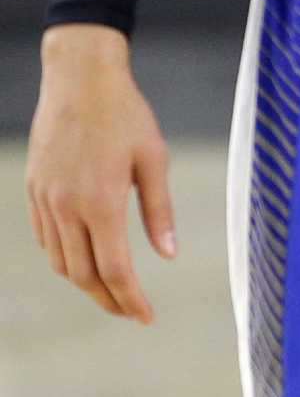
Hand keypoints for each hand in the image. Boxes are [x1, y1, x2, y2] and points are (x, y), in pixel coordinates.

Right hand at [25, 25, 176, 321]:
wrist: (79, 79)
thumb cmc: (126, 115)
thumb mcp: (154, 158)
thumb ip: (159, 210)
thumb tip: (168, 255)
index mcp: (101, 202)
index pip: (115, 270)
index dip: (131, 300)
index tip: (146, 317)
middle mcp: (67, 207)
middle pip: (84, 275)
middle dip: (109, 300)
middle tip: (130, 312)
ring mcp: (45, 200)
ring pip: (61, 261)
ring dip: (85, 283)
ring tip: (111, 290)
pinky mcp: (34, 190)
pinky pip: (47, 239)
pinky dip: (64, 258)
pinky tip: (84, 258)